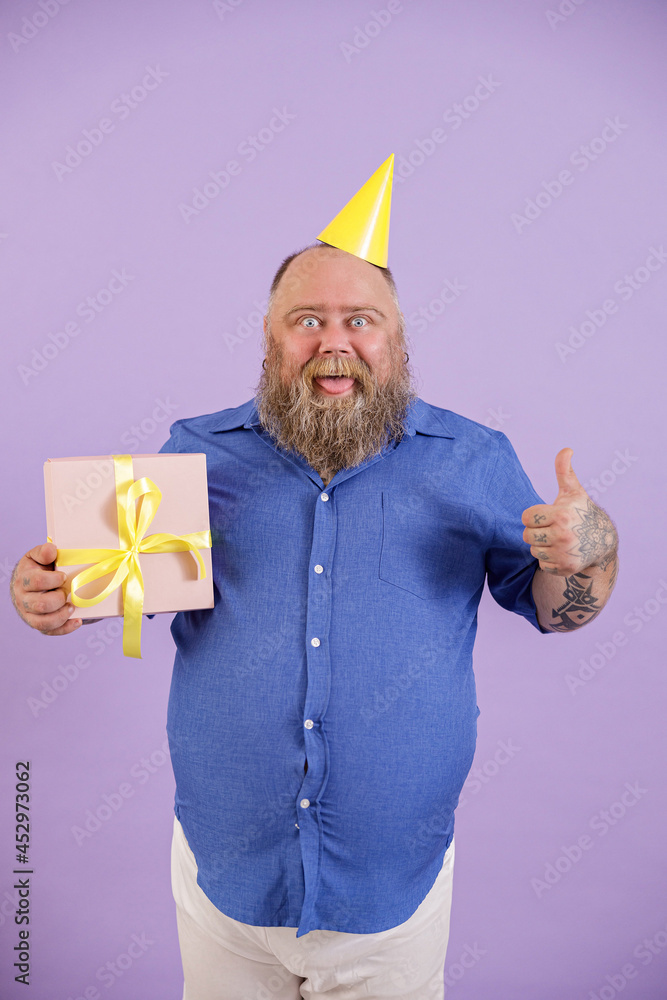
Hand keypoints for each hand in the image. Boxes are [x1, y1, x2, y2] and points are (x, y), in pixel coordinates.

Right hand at [9, 541, 82, 634]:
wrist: (30, 584)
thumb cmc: (38, 568)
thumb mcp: (38, 556)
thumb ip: (44, 552)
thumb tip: (52, 549)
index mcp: (24, 580)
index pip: (36, 581)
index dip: (53, 580)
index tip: (64, 576)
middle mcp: (23, 599)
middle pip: (40, 604)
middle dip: (58, 599)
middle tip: (68, 592)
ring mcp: (29, 613)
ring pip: (42, 622)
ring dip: (61, 616)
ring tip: (72, 607)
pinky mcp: (37, 623)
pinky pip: (49, 631)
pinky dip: (65, 628)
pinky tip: (77, 621)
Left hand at [521, 448, 617, 575]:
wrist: (603, 540)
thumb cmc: (582, 511)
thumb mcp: (573, 491)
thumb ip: (564, 471)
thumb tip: (566, 449)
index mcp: (561, 515)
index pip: (526, 517)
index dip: (534, 516)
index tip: (547, 515)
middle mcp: (563, 535)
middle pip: (527, 536)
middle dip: (536, 531)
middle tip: (551, 529)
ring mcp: (564, 553)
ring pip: (534, 551)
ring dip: (542, 546)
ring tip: (557, 540)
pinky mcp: (566, 568)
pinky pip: (542, 565)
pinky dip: (549, 560)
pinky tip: (562, 552)